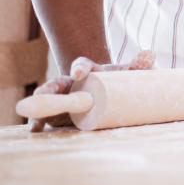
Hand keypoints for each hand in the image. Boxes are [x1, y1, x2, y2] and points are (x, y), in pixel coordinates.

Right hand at [25, 50, 154, 131]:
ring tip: (34, 121)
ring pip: (49, 101)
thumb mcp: (130, 73)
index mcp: (90, 71)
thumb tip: (150, 54)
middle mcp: (72, 84)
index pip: (82, 65)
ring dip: (39, 109)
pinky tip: (35, 130)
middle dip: (48, 89)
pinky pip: (48, 118)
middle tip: (42, 94)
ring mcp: (65, 100)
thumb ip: (140, 65)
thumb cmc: (121, 81)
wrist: (115, 95)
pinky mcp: (61, 115)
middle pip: (56, 84)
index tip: (79, 74)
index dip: (79, 68)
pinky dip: (40, 122)